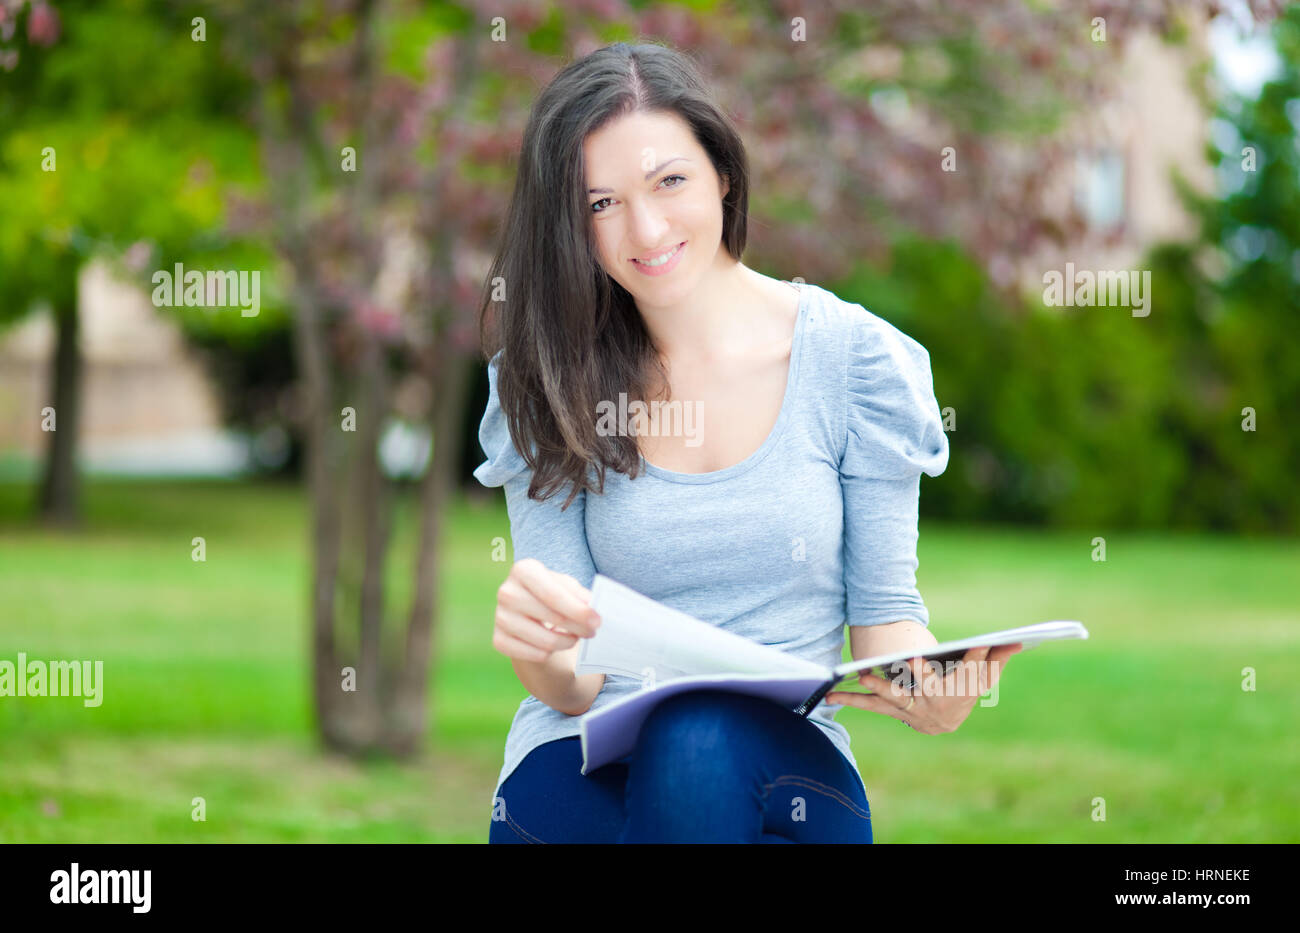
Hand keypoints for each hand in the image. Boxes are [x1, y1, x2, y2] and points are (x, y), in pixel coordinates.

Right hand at [491, 558, 601, 662]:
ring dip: (568, 642)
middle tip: (592, 631)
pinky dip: (551, 653)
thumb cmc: (550, 592)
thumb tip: (591, 606)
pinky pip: (536, 655)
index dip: (578, 611)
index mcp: (523, 570)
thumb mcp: (565, 586)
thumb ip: (579, 594)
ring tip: (574, 637)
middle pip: (553, 618)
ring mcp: (500, 617)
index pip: (554, 595)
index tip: (597, 621)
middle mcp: (507, 592)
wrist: (525, 610)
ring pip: (546, 642)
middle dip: (579, 628)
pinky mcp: (499, 640)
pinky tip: (554, 643)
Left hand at [824, 644, 1021, 734]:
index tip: (978, 645)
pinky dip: (851, 700)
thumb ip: (996, 659)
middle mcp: (935, 707)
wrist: (942, 722)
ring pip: (895, 700)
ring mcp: (911, 711)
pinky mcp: (892, 710)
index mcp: (960, 696)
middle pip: (930, 689)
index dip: (975, 660)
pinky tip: (830, 694)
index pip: (971, 675)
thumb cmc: (965, 693)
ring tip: (863, 677)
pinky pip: (870, 706)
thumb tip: (1017, 641)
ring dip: (879, 689)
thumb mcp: (982, 677)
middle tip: (913, 659)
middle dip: (923, 675)